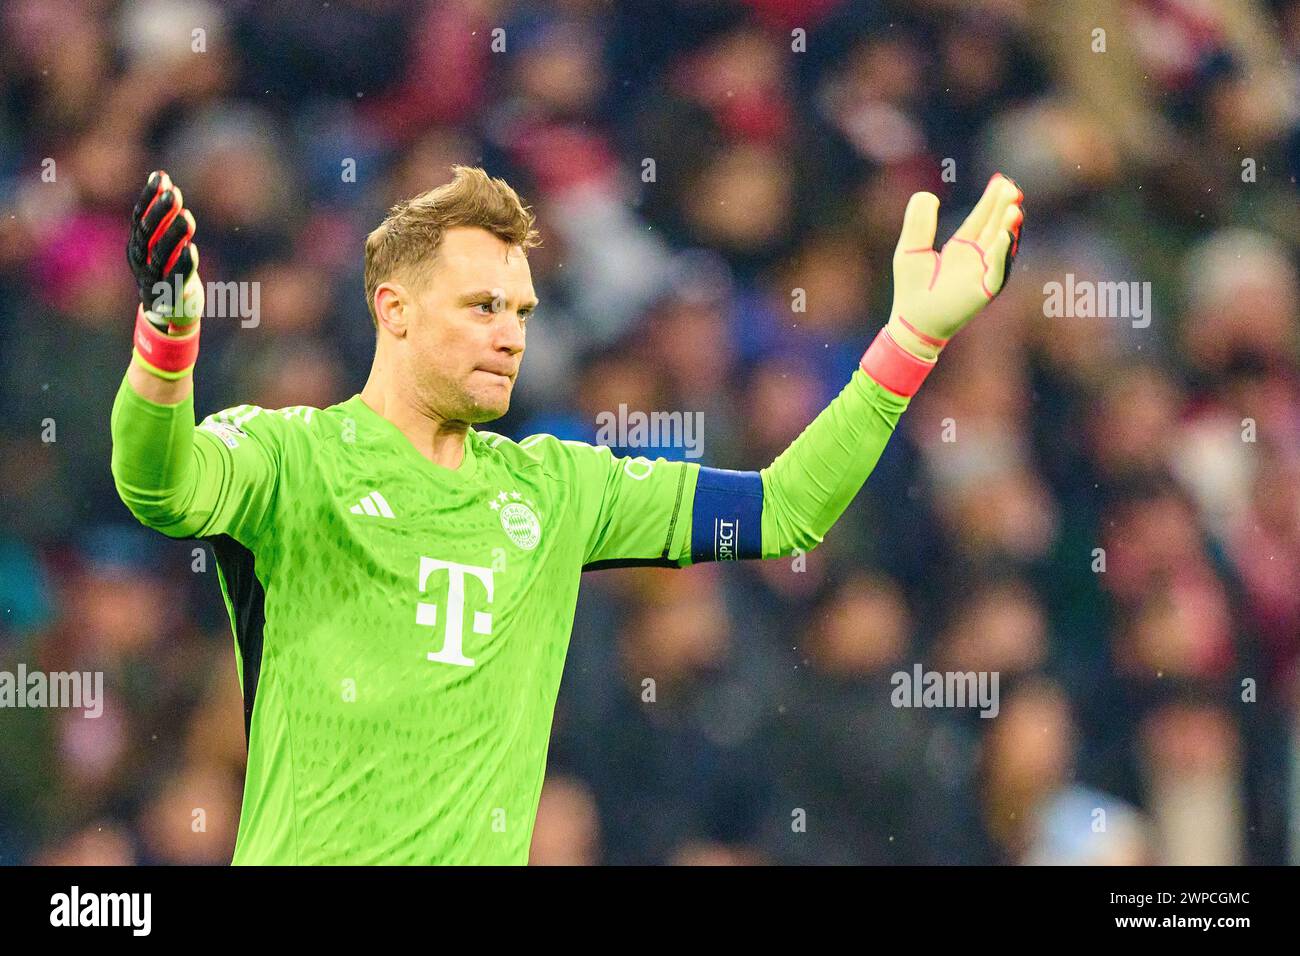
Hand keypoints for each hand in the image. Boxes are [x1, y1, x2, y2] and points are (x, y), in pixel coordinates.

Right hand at [127, 170, 203, 332]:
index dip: (149, 197)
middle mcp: (139, 260)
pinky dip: (182, 264)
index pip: (139, 217)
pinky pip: (173, 278)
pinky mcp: (167, 296)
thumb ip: (165, 216)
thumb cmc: (167, 268)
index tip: (161, 177)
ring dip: (173, 234)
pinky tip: (191, 249)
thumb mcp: (163, 241)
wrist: (167, 311)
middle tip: (174, 194)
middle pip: (147, 233)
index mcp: (136, 244)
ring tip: (187, 217)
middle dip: (160, 212)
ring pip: (159, 254)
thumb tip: (164, 180)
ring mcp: (151, 279)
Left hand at [887, 173, 1022, 361]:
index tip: (1002, 180)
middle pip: (994, 227)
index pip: (981, 219)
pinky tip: (1004, 233)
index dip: (991, 200)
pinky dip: (1001, 252)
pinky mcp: (983, 291)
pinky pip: (997, 269)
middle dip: (1004, 208)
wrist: (912, 321)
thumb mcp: (911, 248)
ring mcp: (982, 274)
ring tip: (1014, 206)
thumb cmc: (911, 288)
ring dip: (1008, 226)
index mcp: (962, 248)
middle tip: (1012, 187)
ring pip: (1001, 245)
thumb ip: (919, 222)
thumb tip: (928, 194)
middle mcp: (976, 259)